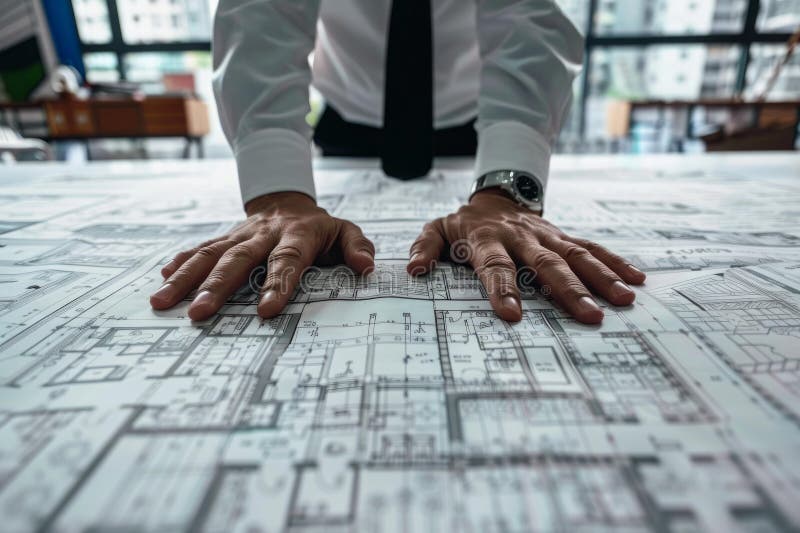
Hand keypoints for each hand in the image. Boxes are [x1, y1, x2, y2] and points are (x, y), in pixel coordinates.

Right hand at [150, 192, 374, 320]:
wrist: (288, 200)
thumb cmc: (320, 228)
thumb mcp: (346, 231)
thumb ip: (357, 247)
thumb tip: (366, 266)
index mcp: (297, 235)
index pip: (287, 261)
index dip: (277, 285)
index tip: (265, 311)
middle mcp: (263, 234)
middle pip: (238, 260)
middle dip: (217, 286)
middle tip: (198, 313)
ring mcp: (239, 235)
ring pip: (210, 254)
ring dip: (186, 278)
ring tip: (162, 302)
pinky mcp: (224, 237)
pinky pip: (199, 247)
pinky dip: (179, 262)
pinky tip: (162, 279)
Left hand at [406, 189, 645, 323]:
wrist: (496, 193)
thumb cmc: (464, 223)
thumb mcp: (437, 229)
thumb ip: (424, 247)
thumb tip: (413, 268)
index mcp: (487, 239)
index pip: (496, 266)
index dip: (503, 289)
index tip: (513, 315)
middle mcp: (520, 237)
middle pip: (546, 264)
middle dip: (568, 290)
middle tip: (589, 316)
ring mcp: (546, 235)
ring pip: (576, 255)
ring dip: (600, 278)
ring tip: (623, 301)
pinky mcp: (563, 236)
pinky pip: (591, 246)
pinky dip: (614, 261)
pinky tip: (636, 279)